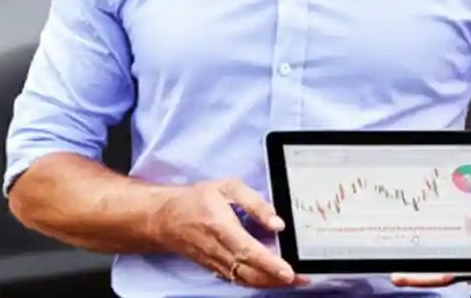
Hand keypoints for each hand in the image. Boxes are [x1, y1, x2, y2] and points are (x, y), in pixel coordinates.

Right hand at [152, 177, 308, 288]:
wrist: (166, 218)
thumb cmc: (198, 199)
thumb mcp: (227, 187)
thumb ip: (255, 203)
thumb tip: (277, 224)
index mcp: (221, 227)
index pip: (248, 251)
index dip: (270, 264)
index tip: (289, 272)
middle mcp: (218, 250)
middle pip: (250, 273)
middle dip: (278, 279)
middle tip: (304, 278)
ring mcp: (216, 263)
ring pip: (246, 280)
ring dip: (271, 283)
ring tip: (294, 280)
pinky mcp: (216, 269)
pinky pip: (239, 280)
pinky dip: (258, 282)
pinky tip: (273, 279)